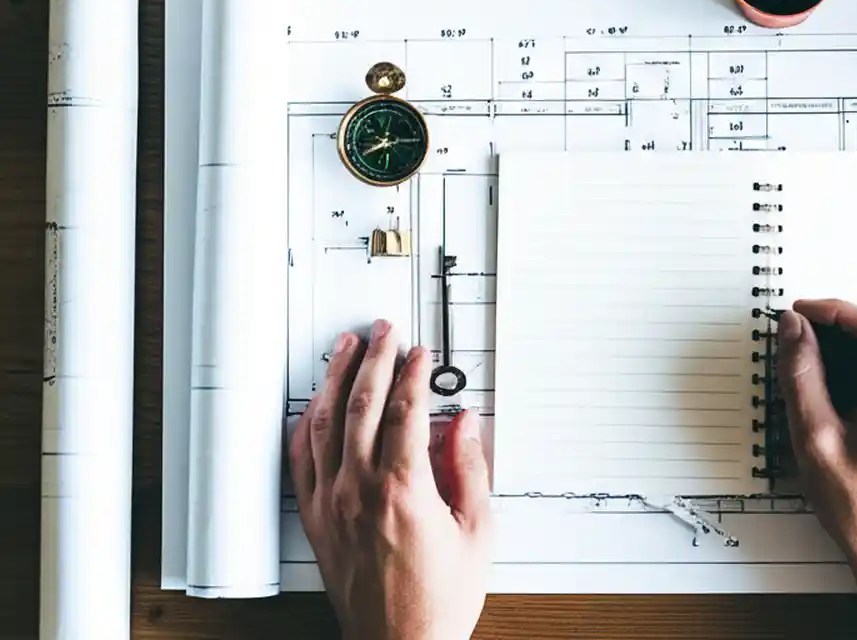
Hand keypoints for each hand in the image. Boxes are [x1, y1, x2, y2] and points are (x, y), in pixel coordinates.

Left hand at [289, 319, 491, 639]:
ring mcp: (331, 504)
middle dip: (376, 360)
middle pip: (363, 405)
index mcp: (403, 490)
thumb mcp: (477, 531)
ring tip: (346, 350)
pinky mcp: (315, 520)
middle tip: (384, 333)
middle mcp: (359, 490)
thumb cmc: (438, 599)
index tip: (421, 355)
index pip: (406, 411)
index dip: (414, 374)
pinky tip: (313, 406)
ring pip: (325, 424)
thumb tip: (464, 427)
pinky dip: (306, 425)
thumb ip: (471, 470)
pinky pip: (301, 460)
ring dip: (336, 380)